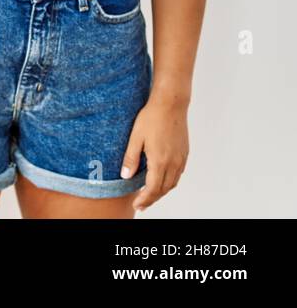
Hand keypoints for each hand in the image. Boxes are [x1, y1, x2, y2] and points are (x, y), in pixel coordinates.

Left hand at [122, 95, 189, 211]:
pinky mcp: (184, 153)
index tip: (137, 206)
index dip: (145, 199)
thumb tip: (125, 176)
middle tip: (141, 205)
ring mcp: (181, 159)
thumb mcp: (135, 137)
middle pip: (164, 189)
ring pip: (173, 183)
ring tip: (150, 195)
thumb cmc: (151, 118)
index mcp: (160, 161)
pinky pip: (178, 174)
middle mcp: (173, 163)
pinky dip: (169, 182)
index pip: (153, 188)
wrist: (171, 105)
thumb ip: (131, 158)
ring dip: (162, 192)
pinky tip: (162, 180)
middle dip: (152, 199)